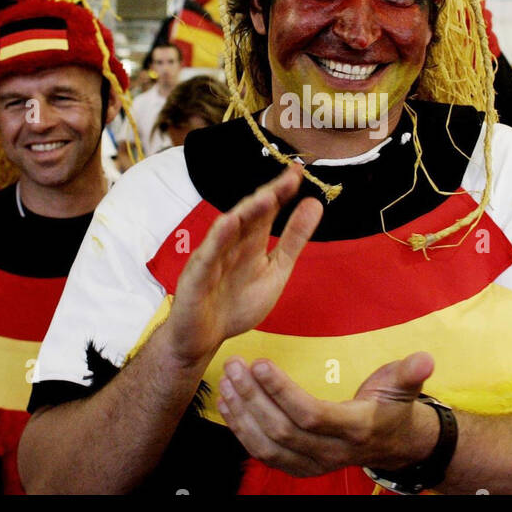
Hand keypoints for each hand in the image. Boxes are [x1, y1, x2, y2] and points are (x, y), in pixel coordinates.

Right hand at [167, 164, 322, 365]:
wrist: (204, 339)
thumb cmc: (236, 303)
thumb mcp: (276, 269)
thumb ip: (293, 238)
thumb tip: (315, 204)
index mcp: (250, 241)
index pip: (267, 211)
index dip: (282, 191)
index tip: (300, 172)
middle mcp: (230, 244)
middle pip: (249, 215)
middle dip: (269, 195)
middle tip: (290, 178)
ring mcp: (212, 259)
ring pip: (228, 230)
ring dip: (246, 212)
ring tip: (268, 196)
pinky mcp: (196, 278)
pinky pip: (207, 257)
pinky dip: (217, 240)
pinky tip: (229, 223)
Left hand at [216, 352, 437, 477]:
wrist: (395, 444)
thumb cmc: (394, 407)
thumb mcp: (404, 386)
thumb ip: (410, 372)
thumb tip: (426, 359)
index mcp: (355, 428)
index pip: (311, 415)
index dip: (282, 392)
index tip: (261, 364)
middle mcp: (331, 452)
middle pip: (282, 430)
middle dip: (253, 397)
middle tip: (235, 366)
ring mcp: (313, 464)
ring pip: (267, 446)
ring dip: (241, 414)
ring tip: (226, 381)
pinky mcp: (298, 466)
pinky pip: (263, 454)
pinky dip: (241, 430)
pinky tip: (227, 404)